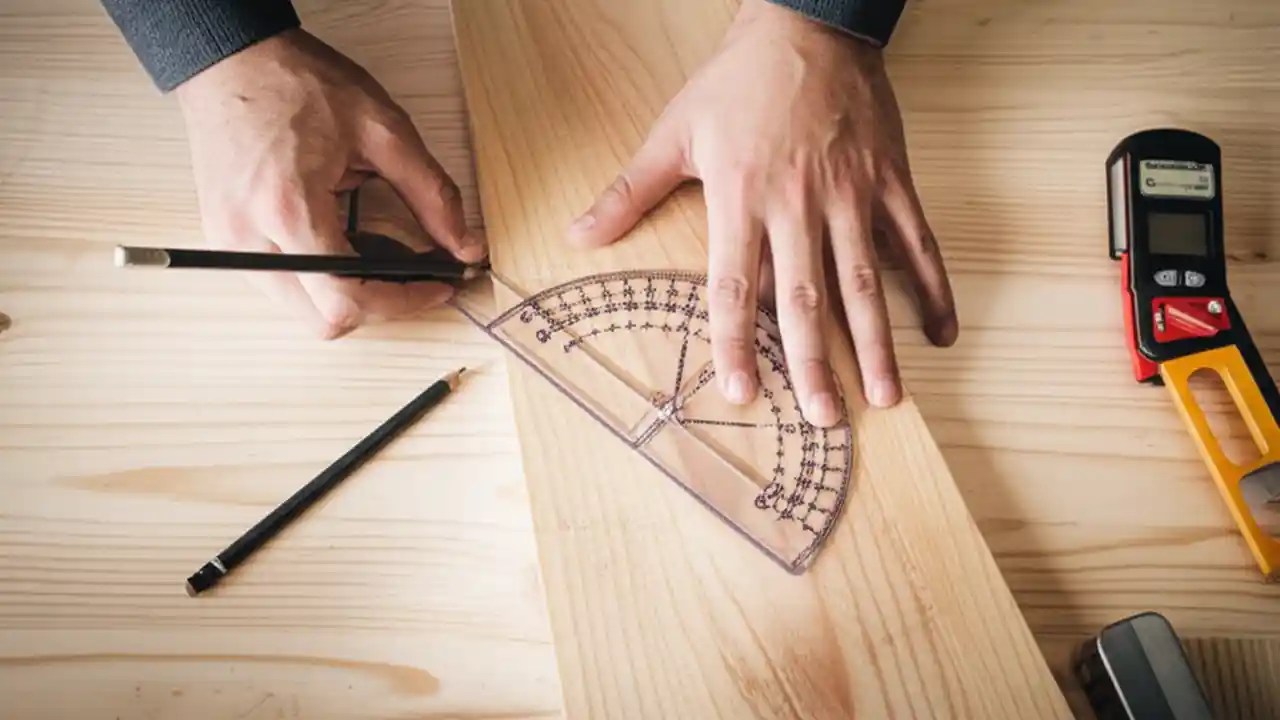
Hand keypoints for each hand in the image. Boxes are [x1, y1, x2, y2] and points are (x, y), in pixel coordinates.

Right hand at [176, 29, 485, 338]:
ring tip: (378, 249)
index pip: (347, 299)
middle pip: (325, 319)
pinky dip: (322, 279)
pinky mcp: (224, 242)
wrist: (230, 60)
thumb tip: (465, 246)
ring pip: (302, 310)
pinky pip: (283, 287)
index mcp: (289, 209)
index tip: (438, 286)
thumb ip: (431, 194)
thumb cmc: (296, 83)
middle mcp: (249, 239)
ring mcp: (229, 245)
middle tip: (417, 273)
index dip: (403, 302)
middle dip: (379, 303)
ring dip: (349, 292)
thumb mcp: (382, 130)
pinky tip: (343, 241)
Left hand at [568, 0, 955, 424]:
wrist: (807, 22)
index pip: (735, 283)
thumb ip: (629, 192)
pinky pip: (916, 241)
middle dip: (816, 361)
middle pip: (807, 295)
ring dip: (877, 342)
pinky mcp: (891, 179)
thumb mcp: (673, 131)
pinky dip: (933, 286)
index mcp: (742, 195)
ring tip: (886, 396)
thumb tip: (578, 236)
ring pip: (866, 279)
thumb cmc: (737, 81)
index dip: (737, 340)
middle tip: (824, 416)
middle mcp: (800, 201)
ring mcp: (852, 192)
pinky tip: (941, 331)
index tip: (742, 390)